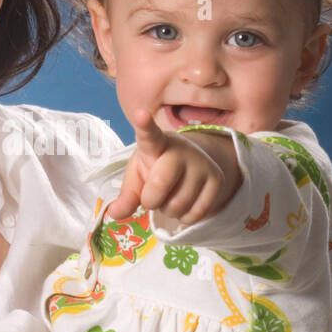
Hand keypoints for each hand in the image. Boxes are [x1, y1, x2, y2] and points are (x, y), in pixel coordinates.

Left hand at [106, 109, 239, 224]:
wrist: (192, 164)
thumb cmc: (157, 168)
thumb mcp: (138, 177)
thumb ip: (127, 194)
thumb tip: (115, 213)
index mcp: (156, 144)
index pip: (150, 135)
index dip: (145, 125)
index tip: (140, 114)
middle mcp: (181, 150)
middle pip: (160, 184)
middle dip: (150, 200)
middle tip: (152, 196)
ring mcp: (202, 164)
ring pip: (177, 205)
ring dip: (169, 210)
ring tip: (171, 196)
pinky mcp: (217, 180)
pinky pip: (195, 214)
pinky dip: (185, 217)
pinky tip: (185, 203)